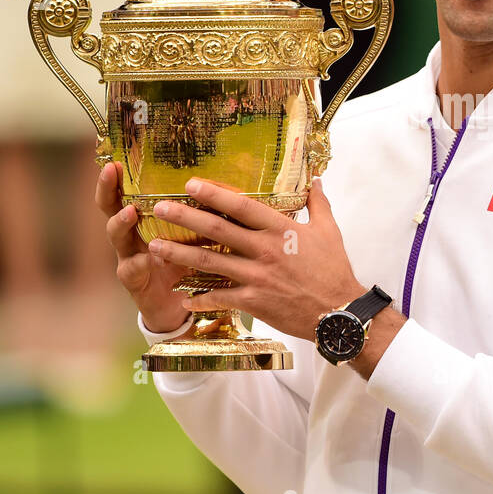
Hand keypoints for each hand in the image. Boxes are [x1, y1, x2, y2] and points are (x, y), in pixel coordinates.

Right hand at [95, 161, 191, 333]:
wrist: (178, 307)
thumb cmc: (188, 263)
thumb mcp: (194, 235)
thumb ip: (200, 215)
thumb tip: (222, 182)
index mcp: (145, 220)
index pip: (128, 191)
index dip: (120, 176)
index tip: (117, 156)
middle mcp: (132, 235)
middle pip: (110, 208)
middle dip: (107, 188)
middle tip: (109, 171)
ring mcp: (128, 257)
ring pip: (116, 236)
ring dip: (121, 222)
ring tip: (130, 212)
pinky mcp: (134, 281)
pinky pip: (130, 270)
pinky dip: (139, 264)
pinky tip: (147, 259)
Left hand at [147, 177, 365, 342]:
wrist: (338, 312)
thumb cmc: (334, 270)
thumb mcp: (329, 232)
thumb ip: (318, 204)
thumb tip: (316, 181)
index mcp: (281, 229)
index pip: (241, 206)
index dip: (213, 193)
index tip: (190, 184)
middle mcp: (264, 250)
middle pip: (216, 230)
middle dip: (184, 217)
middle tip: (159, 209)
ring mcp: (256, 276)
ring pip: (210, 262)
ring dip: (179, 253)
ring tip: (154, 246)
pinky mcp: (254, 301)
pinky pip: (220, 298)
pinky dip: (200, 299)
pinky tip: (183, 299)